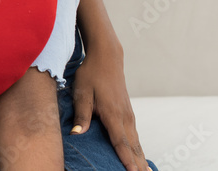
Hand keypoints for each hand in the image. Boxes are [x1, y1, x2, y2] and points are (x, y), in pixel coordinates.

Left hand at [69, 47, 149, 170]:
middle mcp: (125, 116)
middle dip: (138, 164)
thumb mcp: (82, 92)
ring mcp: (129, 114)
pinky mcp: (128, 112)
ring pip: (136, 142)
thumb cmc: (92, 73)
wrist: (107, 56)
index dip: (126, 159)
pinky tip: (139, 157)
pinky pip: (135, 135)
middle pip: (133, 146)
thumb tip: (76, 134)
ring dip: (141, 158)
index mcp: (113, 113)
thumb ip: (81, 114)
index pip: (121, 141)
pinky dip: (139, 148)